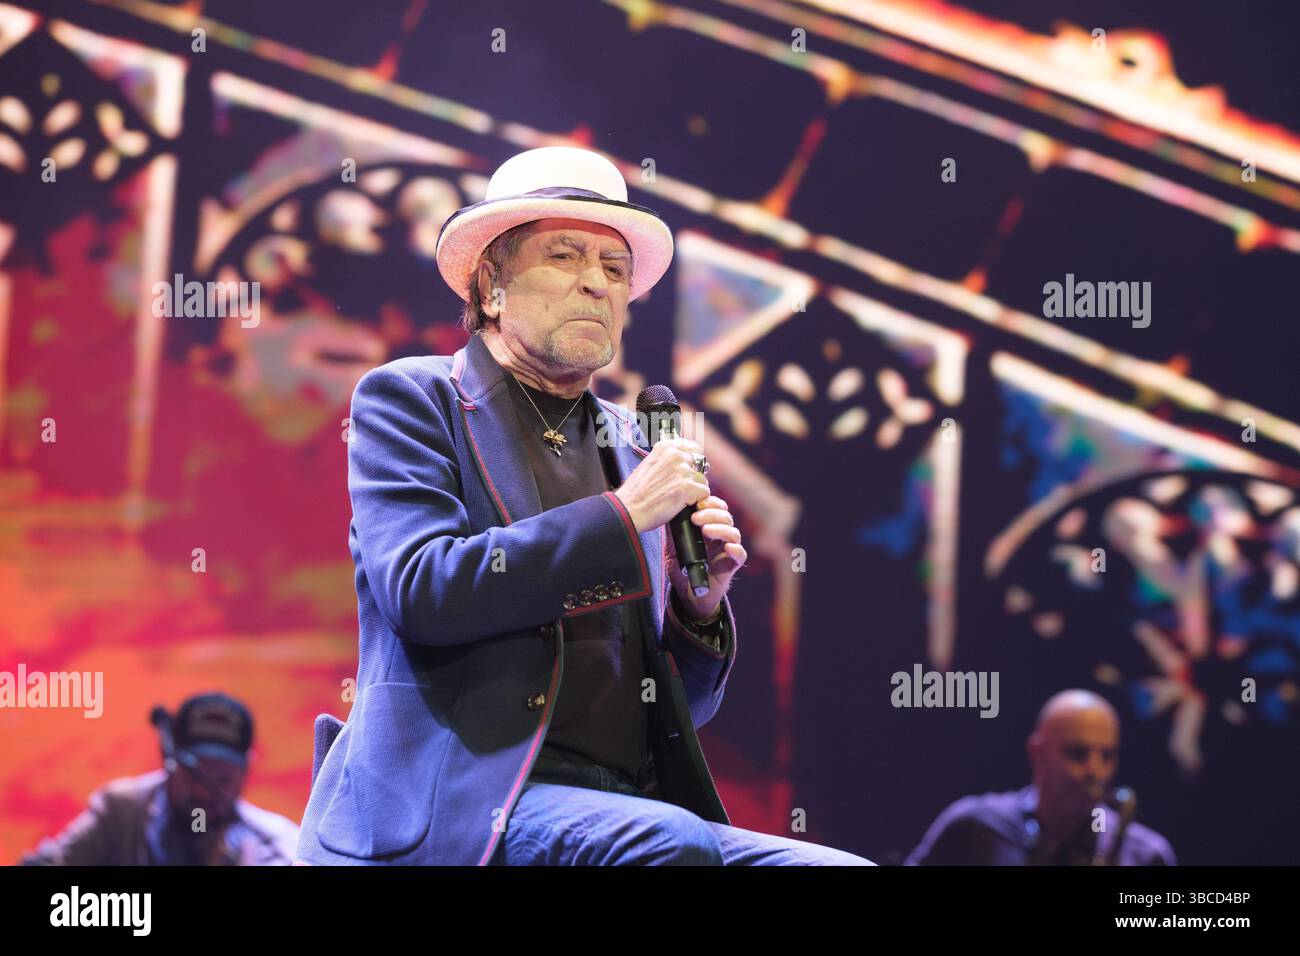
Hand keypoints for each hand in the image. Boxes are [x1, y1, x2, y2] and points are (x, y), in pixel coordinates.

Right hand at [612, 437, 709, 533]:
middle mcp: (676, 456)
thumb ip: (667, 459)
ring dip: (695, 490)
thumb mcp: (650, 464)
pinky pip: (704, 492)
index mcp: (665, 448)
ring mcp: (683, 471)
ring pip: (702, 480)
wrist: (629, 509)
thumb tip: (685, 460)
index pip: (693, 448)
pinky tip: (681, 503)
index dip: (692, 462)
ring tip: (678, 498)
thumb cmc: (637, 492)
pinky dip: (696, 500)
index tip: (688, 471)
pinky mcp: (688, 488)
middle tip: (681, 488)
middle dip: (694, 477)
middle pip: (700, 464)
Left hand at [666, 494, 746, 619]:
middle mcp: (720, 537)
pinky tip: (727, 547)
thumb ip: (671, 534)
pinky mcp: (732, 566)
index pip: (716, 509)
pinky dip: (736, 549)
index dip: (710, 503)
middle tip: (696, 518)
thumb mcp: (672, 550)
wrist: (688, 595)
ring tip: (706, 530)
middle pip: (726, 518)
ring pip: (733, 533)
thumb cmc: (682, 571)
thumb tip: (666, 514)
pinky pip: (740, 555)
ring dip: (721, 529)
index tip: (697, 503)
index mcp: (708, 529)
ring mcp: (727, 551)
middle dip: (712, 514)